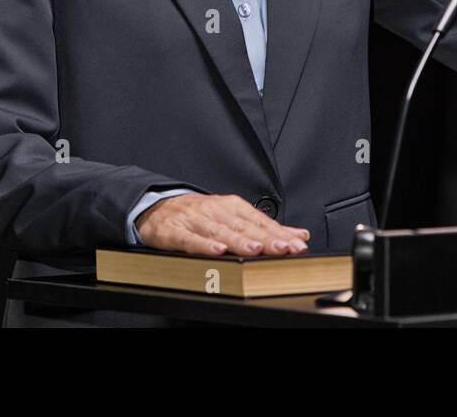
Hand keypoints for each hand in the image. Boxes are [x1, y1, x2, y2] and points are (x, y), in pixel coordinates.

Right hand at [134, 193, 311, 255]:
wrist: (157, 206)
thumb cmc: (200, 215)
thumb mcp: (232, 216)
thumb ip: (264, 227)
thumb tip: (298, 234)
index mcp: (232, 207)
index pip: (259, 221)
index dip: (279, 232)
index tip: (297, 243)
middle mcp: (216, 211)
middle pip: (244, 227)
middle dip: (266, 238)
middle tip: (285, 248)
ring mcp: (195, 220)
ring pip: (220, 232)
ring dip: (239, 241)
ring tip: (257, 249)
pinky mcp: (174, 231)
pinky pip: (190, 240)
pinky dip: (204, 245)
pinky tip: (217, 251)